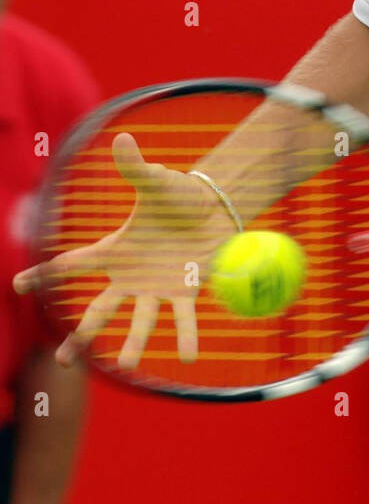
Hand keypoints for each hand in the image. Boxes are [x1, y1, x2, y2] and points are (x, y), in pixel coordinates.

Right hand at [13, 133, 236, 369]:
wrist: (213, 207)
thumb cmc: (177, 195)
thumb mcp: (156, 181)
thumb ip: (137, 167)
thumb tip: (122, 139)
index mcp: (116, 250)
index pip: (73, 265)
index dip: (45, 276)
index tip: (19, 286)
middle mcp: (132, 276)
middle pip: (100, 310)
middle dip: (81, 335)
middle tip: (63, 362)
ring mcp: (157, 288)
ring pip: (141, 321)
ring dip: (133, 343)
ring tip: (124, 364)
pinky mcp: (185, 292)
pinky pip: (184, 318)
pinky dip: (187, 336)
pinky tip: (189, 358)